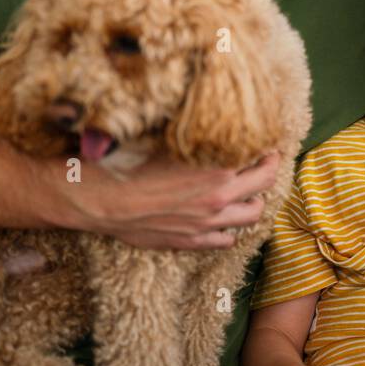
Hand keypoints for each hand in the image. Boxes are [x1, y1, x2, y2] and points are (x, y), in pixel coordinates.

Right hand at [52, 150, 280, 249]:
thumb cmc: (127, 161)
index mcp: (217, 170)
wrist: (96, 198)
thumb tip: (212, 123)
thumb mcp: (166, 137)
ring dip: (253, 202)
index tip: (265, 144)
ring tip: (247, 192)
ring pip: (251, 216)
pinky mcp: (189, 242)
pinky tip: (223, 218)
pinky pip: (225, 241)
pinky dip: (229, 229)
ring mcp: (206, 224)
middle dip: (268, 172)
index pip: (263, 160)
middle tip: (263, 163)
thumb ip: (197, 136)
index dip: (268, 150)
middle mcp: (218, 198)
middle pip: (264, 186)